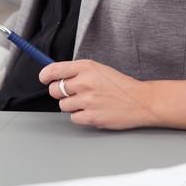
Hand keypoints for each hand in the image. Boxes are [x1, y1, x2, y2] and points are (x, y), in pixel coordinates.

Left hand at [39, 60, 155, 129]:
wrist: (140, 101)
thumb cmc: (120, 85)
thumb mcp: (99, 69)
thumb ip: (78, 71)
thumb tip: (56, 75)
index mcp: (86, 67)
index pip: (54, 70)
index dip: (45, 75)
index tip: (44, 78)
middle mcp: (84, 82)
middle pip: (55, 90)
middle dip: (60, 92)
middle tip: (73, 93)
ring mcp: (87, 101)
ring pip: (63, 105)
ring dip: (72, 105)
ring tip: (88, 102)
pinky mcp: (91, 117)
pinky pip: (73, 118)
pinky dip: (80, 116)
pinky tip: (92, 111)